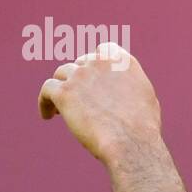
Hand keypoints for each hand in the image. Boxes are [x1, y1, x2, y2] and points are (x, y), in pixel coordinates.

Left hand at [38, 41, 160, 161]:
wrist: (130, 142)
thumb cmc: (143, 127)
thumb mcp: (146, 97)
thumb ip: (130, 84)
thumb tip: (123, 87)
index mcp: (122, 62)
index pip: (103, 50)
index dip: (95, 63)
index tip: (91, 76)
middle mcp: (100, 63)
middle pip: (80, 64)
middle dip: (78, 80)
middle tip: (77, 99)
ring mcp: (80, 75)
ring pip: (61, 75)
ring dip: (61, 89)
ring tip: (60, 109)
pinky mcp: (64, 92)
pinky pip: (46, 90)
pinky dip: (44, 102)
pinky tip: (47, 115)